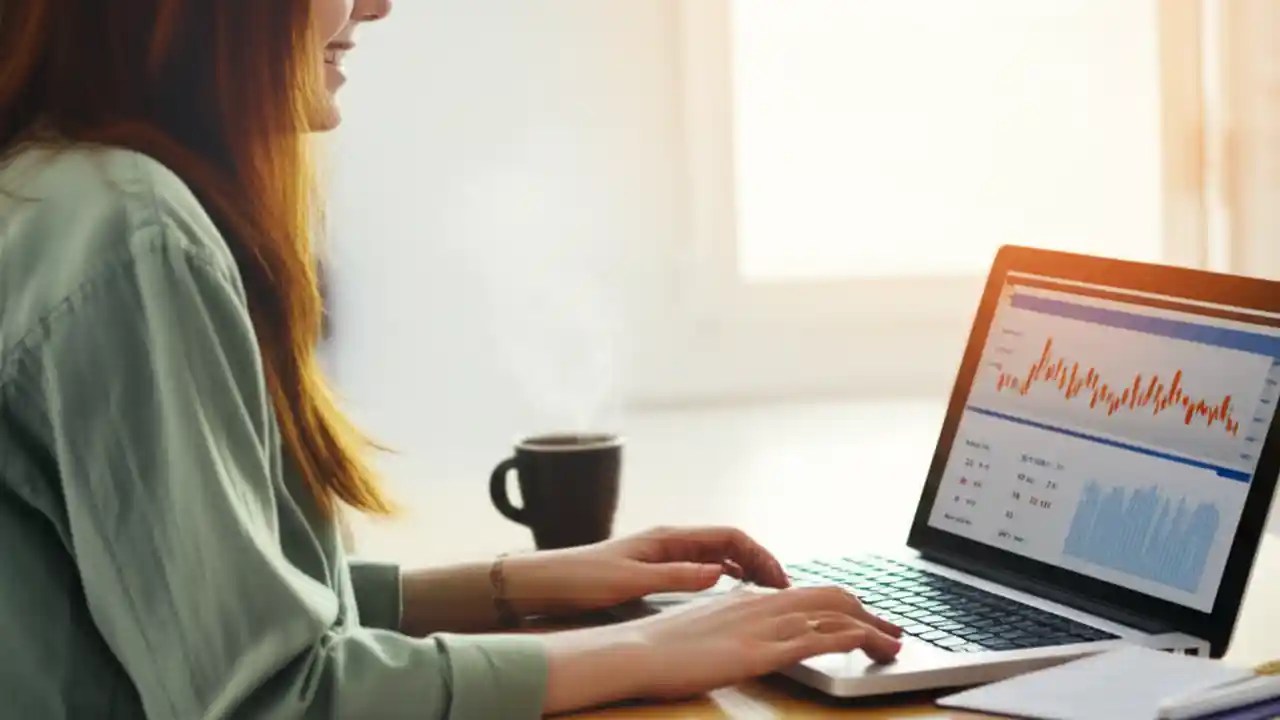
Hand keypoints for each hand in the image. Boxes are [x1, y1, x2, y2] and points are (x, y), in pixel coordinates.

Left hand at [504, 525, 790, 616]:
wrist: (548, 580)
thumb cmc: (584, 578)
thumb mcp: (631, 580)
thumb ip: (676, 575)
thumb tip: (721, 571)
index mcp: (669, 537)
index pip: (728, 536)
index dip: (759, 553)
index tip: (779, 578)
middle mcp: (671, 539)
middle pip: (728, 543)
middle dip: (759, 560)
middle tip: (782, 588)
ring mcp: (665, 552)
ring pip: (718, 555)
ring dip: (745, 568)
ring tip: (766, 591)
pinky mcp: (657, 567)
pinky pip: (701, 566)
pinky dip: (724, 575)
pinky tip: (732, 592)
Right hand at [542, 585, 903, 713]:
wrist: (634, 652)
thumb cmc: (657, 649)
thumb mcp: (700, 633)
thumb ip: (726, 630)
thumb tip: (738, 638)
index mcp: (746, 600)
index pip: (805, 594)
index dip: (839, 605)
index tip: (858, 620)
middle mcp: (761, 605)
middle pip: (830, 596)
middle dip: (866, 612)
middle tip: (890, 632)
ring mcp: (763, 625)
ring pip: (835, 612)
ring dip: (872, 626)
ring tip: (894, 645)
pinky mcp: (762, 650)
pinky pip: (821, 637)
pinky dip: (855, 637)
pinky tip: (873, 646)